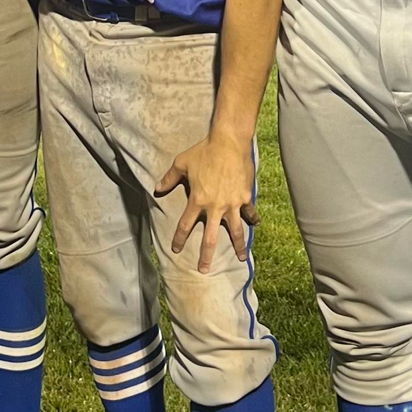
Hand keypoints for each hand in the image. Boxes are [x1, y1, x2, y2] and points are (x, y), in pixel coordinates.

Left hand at [154, 133, 258, 273]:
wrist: (229, 142)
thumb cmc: (204, 151)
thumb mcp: (182, 163)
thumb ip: (169, 178)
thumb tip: (156, 189)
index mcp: (197, 200)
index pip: (185, 225)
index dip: (179, 238)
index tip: (175, 249)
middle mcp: (215, 206)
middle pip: (211, 238)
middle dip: (206, 256)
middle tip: (204, 270)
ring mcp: (232, 203)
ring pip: (235, 231)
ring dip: (238, 246)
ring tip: (240, 259)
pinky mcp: (245, 197)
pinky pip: (249, 212)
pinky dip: (252, 219)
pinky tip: (255, 225)